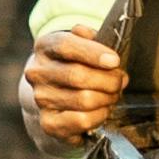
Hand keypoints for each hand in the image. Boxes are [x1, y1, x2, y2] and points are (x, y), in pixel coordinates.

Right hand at [20, 23, 126, 150]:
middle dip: (108, 80)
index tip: (115, 60)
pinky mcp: (48, 123)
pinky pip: (83, 120)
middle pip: (77, 75)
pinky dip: (100, 115)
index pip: (66, 45)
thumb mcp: (83, 45)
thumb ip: (89, 38)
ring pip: (84, 99)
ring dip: (107, 98)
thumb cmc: (77, 65)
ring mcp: (41, 99)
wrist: (57, 98)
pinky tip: (103, 109)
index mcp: (44, 47)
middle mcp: (37, 73)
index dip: (93, 53)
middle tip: (120, 81)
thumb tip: (90, 34)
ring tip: (113, 95)